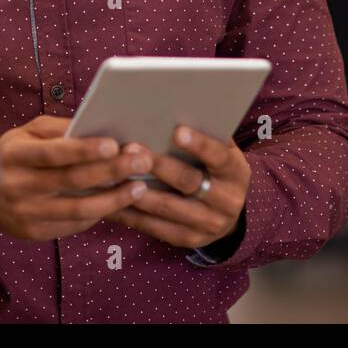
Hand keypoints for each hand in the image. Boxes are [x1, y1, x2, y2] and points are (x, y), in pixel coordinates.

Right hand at [0, 115, 152, 244]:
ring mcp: (26, 214)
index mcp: (14, 155)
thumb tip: (98, 124)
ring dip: (114, 199)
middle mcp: (17, 187)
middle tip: (142, 161)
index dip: (84, 150)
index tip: (114, 144)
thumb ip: (59, 128)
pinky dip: (101, 212)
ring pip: (78, 210)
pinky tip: (121, 202)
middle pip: (71, 181)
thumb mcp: (26, 133)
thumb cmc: (13, 155)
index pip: (52, 153)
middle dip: (111, 171)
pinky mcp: (36, 233)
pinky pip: (75, 224)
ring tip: (140, 187)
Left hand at [105, 125, 250, 252]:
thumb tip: (176, 107)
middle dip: (158, 166)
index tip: (177, 131)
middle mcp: (226, 201)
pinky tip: (111, 200)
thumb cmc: (216, 170)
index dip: (199, 145)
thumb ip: (207, 135)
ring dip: (137, 191)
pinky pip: (155, 228)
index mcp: (236, 173)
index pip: (219, 157)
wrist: (229, 213)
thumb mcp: (222, 152)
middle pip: (188, 182)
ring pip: (167, 208)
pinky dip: (131, 214)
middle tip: (131, 149)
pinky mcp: (188, 239)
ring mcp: (208, 225)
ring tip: (113, 175)